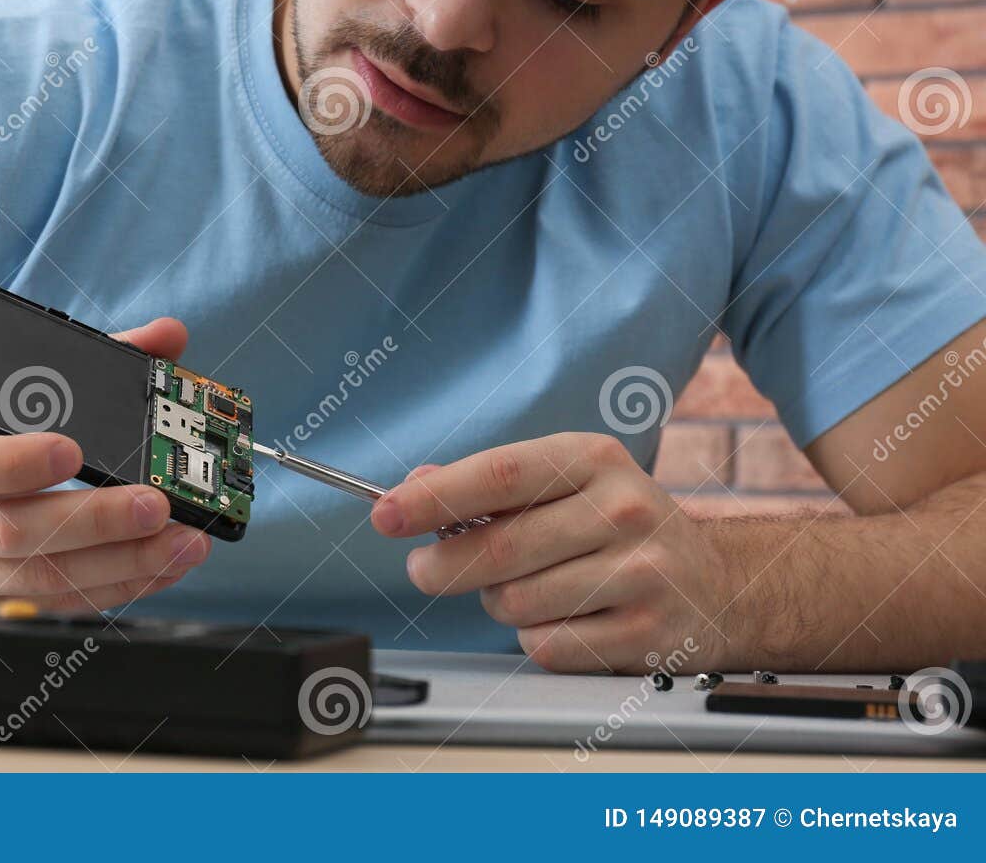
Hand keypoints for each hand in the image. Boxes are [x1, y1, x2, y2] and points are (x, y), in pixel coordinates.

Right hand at [0, 316, 210, 611]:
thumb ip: (79, 362)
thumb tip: (166, 336)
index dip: (15, 462)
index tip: (71, 449)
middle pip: (14, 532)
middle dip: (95, 521)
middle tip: (157, 505)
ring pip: (45, 578)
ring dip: (124, 564)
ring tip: (185, 544)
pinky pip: (61, 602)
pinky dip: (119, 585)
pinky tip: (164, 568)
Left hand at [372, 433, 737, 672]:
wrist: (720, 584)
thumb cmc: (622, 528)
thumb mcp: (567, 482)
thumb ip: (490, 485)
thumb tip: (415, 488)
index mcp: (592, 459)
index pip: (497, 475)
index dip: (432, 498)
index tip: (385, 514)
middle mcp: (622, 509)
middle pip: (498, 549)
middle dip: (444, 566)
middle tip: (425, 570)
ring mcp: (640, 573)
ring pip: (517, 603)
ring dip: (501, 604)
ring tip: (526, 590)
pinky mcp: (647, 633)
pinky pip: (547, 646)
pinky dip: (536, 639)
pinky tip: (564, 619)